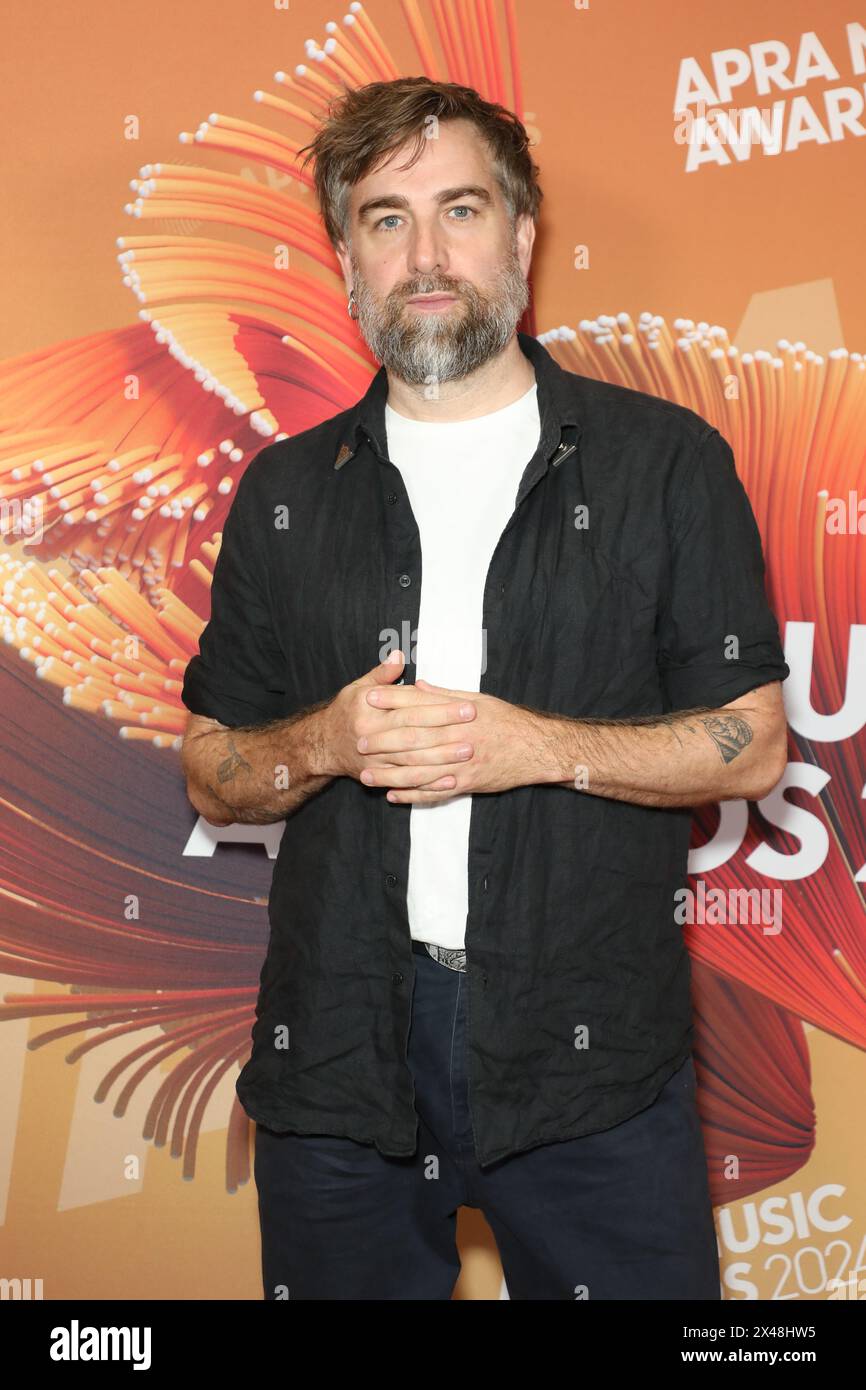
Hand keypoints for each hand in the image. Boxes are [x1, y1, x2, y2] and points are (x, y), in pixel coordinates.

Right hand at [313, 652, 479, 791]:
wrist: (323, 745)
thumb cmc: (347, 712)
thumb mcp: (359, 688)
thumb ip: (381, 674)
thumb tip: (399, 656)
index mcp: (368, 711)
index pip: (410, 710)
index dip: (439, 709)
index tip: (466, 706)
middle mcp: (370, 737)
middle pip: (413, 737)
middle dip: (446, 734)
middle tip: (474, 730)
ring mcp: (374, 761)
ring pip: (412, 762)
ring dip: (442, 759)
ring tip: (468, 752)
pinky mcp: (379, 778)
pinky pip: (407, 782)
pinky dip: (429, 783)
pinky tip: (451, 780)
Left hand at [361, 676, 552, 803]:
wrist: (536, 748)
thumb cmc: (507, 720)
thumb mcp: (478, 699)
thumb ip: (445, 694)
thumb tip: (417, 684)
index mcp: (459, 713)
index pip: (420, 703)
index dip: (393, 700)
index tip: (368, 697)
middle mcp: (458, 737)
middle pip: (414, 738)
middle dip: (383, 740)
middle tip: (358, 742)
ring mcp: (461, 763)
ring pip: (419, 770)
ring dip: (390, 775)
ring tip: (366, 776)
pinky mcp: (467, 783)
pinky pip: (435, 792)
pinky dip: (413, 796)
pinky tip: (393, 796)